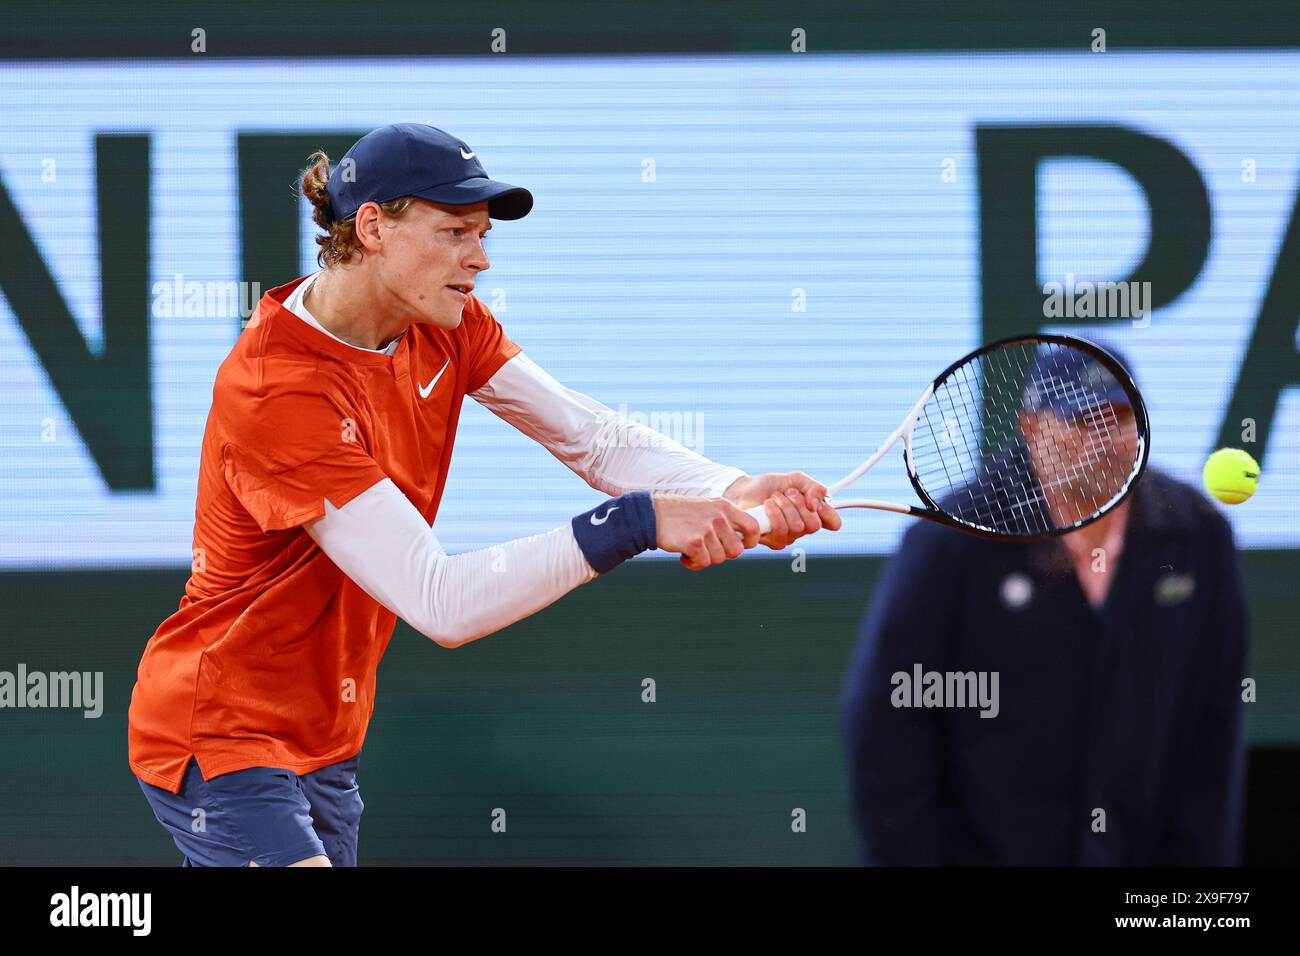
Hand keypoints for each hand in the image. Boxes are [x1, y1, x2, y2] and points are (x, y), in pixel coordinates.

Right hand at [652, 493, 761, 570]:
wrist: (652, 514)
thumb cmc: (680, 514)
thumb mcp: (708, 508)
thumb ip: (726, 520)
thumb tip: (742, 543)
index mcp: (724, 507)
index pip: (753, 527)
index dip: (750, 542)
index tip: (740, 546)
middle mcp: (718, 517)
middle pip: (736, 550)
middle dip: (723, 555)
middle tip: (708, 550)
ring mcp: (706, 530)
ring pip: (719, 559)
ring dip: (705, 559)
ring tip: (693, 549)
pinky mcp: (693, 542)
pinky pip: (703, 563)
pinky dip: (693, 563)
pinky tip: (684, 554)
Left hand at [722, 471, 842, 548]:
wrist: (744, 491)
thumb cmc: (769, 486)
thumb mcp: (795, 479)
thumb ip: (813, 487)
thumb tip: (816, 503)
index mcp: (813, 513)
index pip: (833, 522)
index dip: (829, 514)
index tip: (814, 501)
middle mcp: (804, 528)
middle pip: (814, 524)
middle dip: (799, 504)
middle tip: (788, 494)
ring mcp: (789, 537)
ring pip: (798, 527)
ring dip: (785, 506)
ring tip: (774, 498)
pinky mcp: (773, 542)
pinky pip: (781, 531)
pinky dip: (774, 513)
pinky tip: (767, 506)